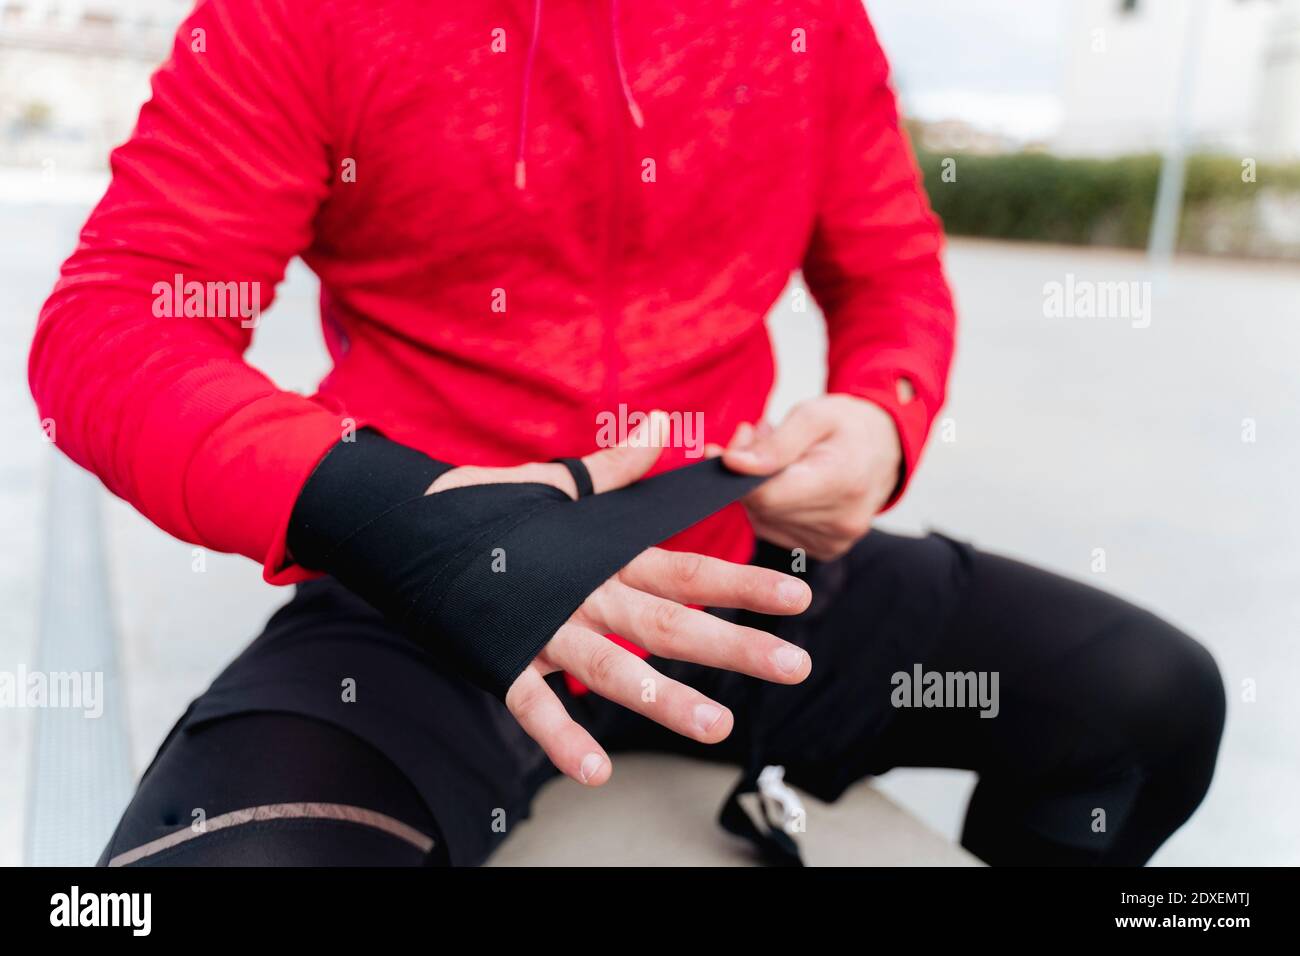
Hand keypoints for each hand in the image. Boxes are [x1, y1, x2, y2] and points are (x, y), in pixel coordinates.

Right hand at [426, 412, 813, 786]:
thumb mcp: (556, 484)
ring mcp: (543, 626)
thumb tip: (663, 430)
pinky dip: (562, 735)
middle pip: (670, 622)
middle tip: (795, 667)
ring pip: (613, 666)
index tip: (799, 598)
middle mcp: (585, 592)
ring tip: (719, 727)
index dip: (745, 585)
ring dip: (666, 698)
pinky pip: (533, 704)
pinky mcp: (500, 655)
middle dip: (735, 646)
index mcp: (604, 554)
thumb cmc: (487, 508)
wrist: (406, 524)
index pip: (688, 571)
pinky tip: (597, 771)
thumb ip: (616, 472)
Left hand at [718, 394, 901, 560]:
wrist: (886, 450)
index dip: (737, 476)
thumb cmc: (849, 427)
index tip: (724, 452)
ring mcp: (835, 540)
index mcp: (842, 481)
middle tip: (751, 439)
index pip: (768, 496)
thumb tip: (733, 465)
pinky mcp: (825, 549)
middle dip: (745, 475)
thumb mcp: (814, 415)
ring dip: (755, 489)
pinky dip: (769, 506)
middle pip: (763, 508)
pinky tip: (783, 482)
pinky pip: (775, 530)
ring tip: (773, 457)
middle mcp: (841, 520)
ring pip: (763, 521)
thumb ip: (774, 444)